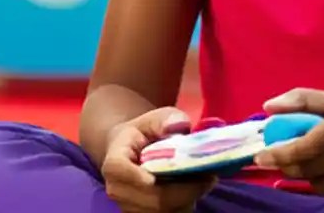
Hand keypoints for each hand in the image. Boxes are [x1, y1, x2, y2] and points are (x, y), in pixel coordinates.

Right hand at [102, 107, 216, 212]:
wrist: (130, 154)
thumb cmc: (143, 134)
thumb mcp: (154, 119)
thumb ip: (166, 119)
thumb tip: (179, 127)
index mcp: (114, 160)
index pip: (118, 170)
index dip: (138, 175)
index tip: (162, 174)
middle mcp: (117, 189)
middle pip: (154, 199)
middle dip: (185, 189)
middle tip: (208, 175)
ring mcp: (130, 207)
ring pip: (166, 211)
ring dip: (189, 198)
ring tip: (203, 180)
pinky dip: (186, 204)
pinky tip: (193, 189)